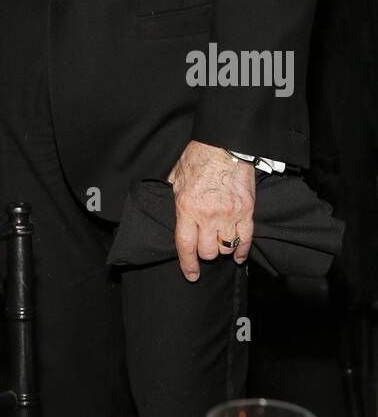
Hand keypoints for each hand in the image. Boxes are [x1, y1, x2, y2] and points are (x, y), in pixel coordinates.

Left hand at [167, 139, 254, 280]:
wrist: (224, 142)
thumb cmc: (198, 157)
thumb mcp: (176, 176)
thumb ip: (173, 196)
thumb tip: (170, 212)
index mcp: (186, 207)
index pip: (185, 246)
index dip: (188, 265)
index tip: (191, 274)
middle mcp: (207, 214)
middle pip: (207, 252)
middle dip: (204, 253)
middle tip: (204, 246)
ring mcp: (229, 214)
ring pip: (226, 249)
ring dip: (222, 249)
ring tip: (219, 243)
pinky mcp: (246, 211)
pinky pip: (246, 240)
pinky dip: (242, 251)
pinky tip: (239, 256)